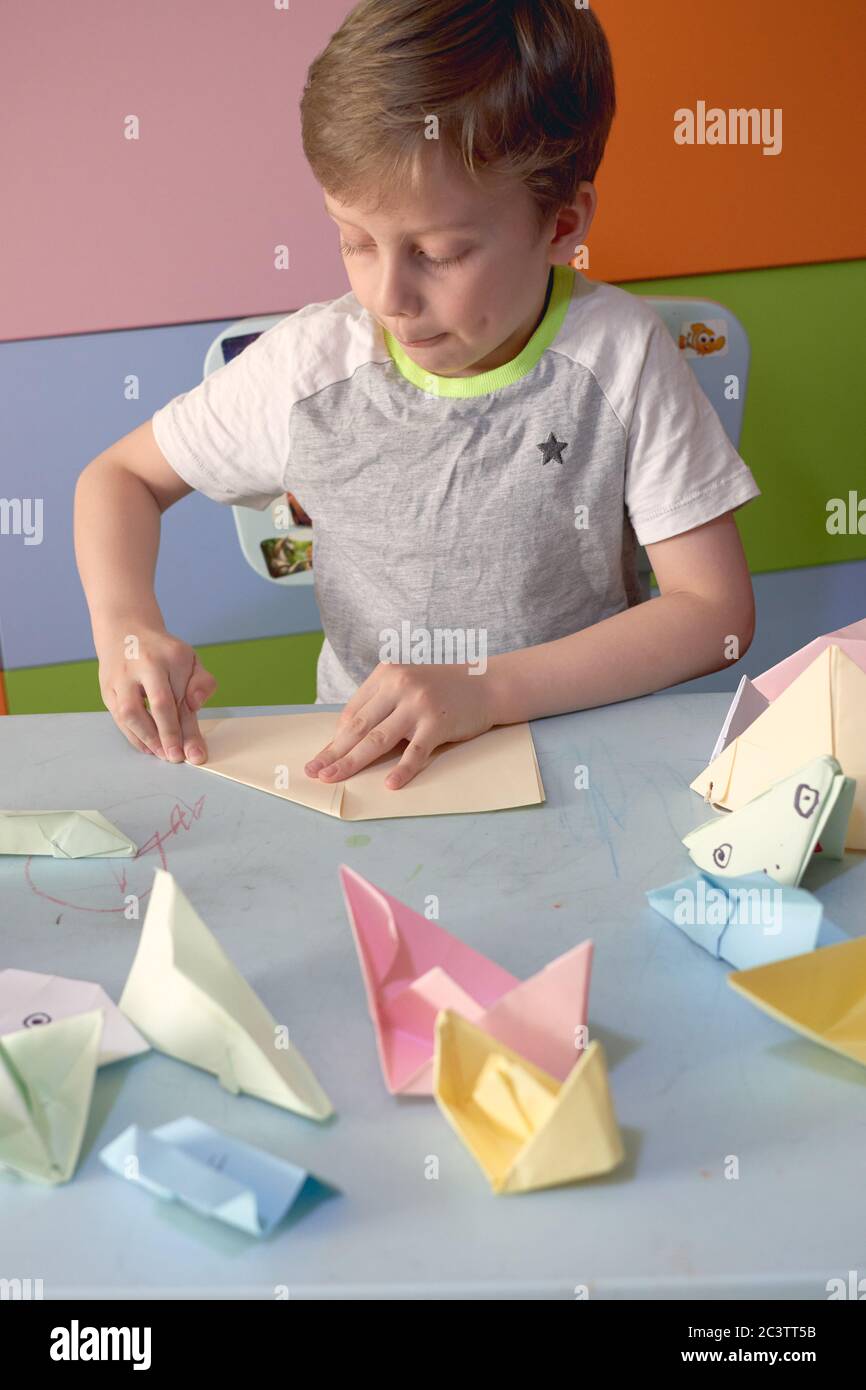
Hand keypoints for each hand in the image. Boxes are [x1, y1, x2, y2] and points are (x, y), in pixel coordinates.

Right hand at [96, 624, 216, 762]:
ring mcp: (122, 676)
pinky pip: (118, 716)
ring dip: (147, 738)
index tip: (196, 754)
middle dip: (169, 735)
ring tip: (161, 754)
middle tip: (176, 757)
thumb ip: (202, 683)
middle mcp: (145, 664)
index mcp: (173, 657)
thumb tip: (194, 706)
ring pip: (131, 712)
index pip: (184, 697)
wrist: (126, 631)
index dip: (189, 729)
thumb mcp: (191, 661)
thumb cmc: (164, 654)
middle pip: (159, 703)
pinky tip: (147, 746)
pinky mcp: (107, 688)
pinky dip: (133, 735)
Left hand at [304, 662, 498, 789]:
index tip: (324, 756)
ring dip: (352, 763)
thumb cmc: (444, 688)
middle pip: (359, 727)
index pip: (354, 711)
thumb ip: (383, 703)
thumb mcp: (408, 683)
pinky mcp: (438, 723)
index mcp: (386, 674)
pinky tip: (389, 785)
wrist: (488, 683)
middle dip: (333, 752)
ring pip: (378, 740)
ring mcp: (418, 704)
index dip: (337, 738)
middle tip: (313, 772)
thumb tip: (351, 737)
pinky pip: (415, 752)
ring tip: (333, 779)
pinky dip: (402, 770)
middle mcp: (399, 685)